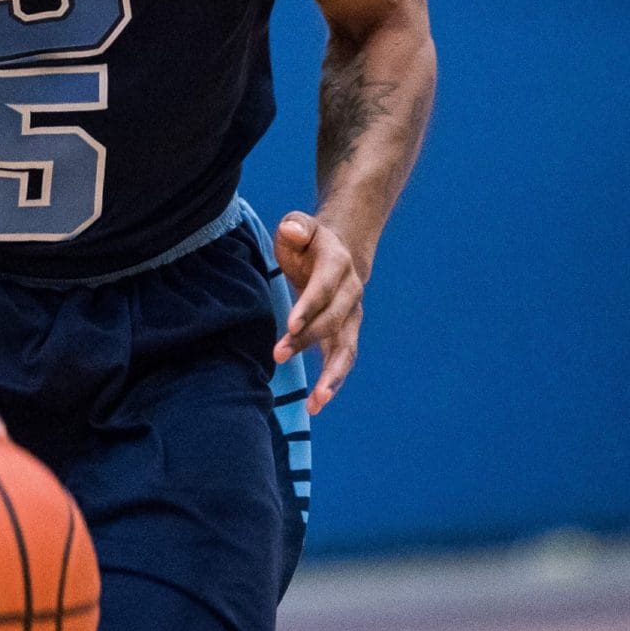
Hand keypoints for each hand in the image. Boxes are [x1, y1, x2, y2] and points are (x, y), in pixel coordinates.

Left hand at [271, 211, 363, 415]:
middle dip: (307, 340)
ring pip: (346, 349)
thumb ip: (295, 226)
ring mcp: (351, 315)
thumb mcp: (299, 225)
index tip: (289, 327)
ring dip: (331, 376)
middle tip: (278, 355)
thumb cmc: (308, 240)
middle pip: (332, 320)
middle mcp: (350, 292)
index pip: (323, 289)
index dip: (308, 307)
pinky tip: (316, 405)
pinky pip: (342, 361)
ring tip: (316, 403)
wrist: (339, 250)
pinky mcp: (345, 334)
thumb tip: (292, 230)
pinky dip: (332, 383)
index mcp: (337, 263)